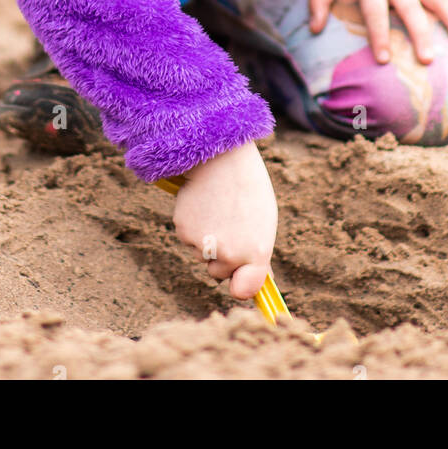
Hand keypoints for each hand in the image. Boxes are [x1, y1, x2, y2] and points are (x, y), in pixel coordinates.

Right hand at [173, 142, 276, 299]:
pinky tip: (203, 205)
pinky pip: (189, 240)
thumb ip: (257, 254)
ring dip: (207, 240)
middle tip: (229, 225)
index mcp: (256, 252)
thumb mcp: (264, 221)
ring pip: (202, 255)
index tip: (239, 282)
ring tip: (218, 209)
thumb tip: (251, 282)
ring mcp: (204, 245)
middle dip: (222, 257)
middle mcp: (229, 254)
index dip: (241, 287)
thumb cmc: (247, 188)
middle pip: (218, 273)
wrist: (221, 157)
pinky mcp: (184, 232)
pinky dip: (194, 227)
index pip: (245, 290)